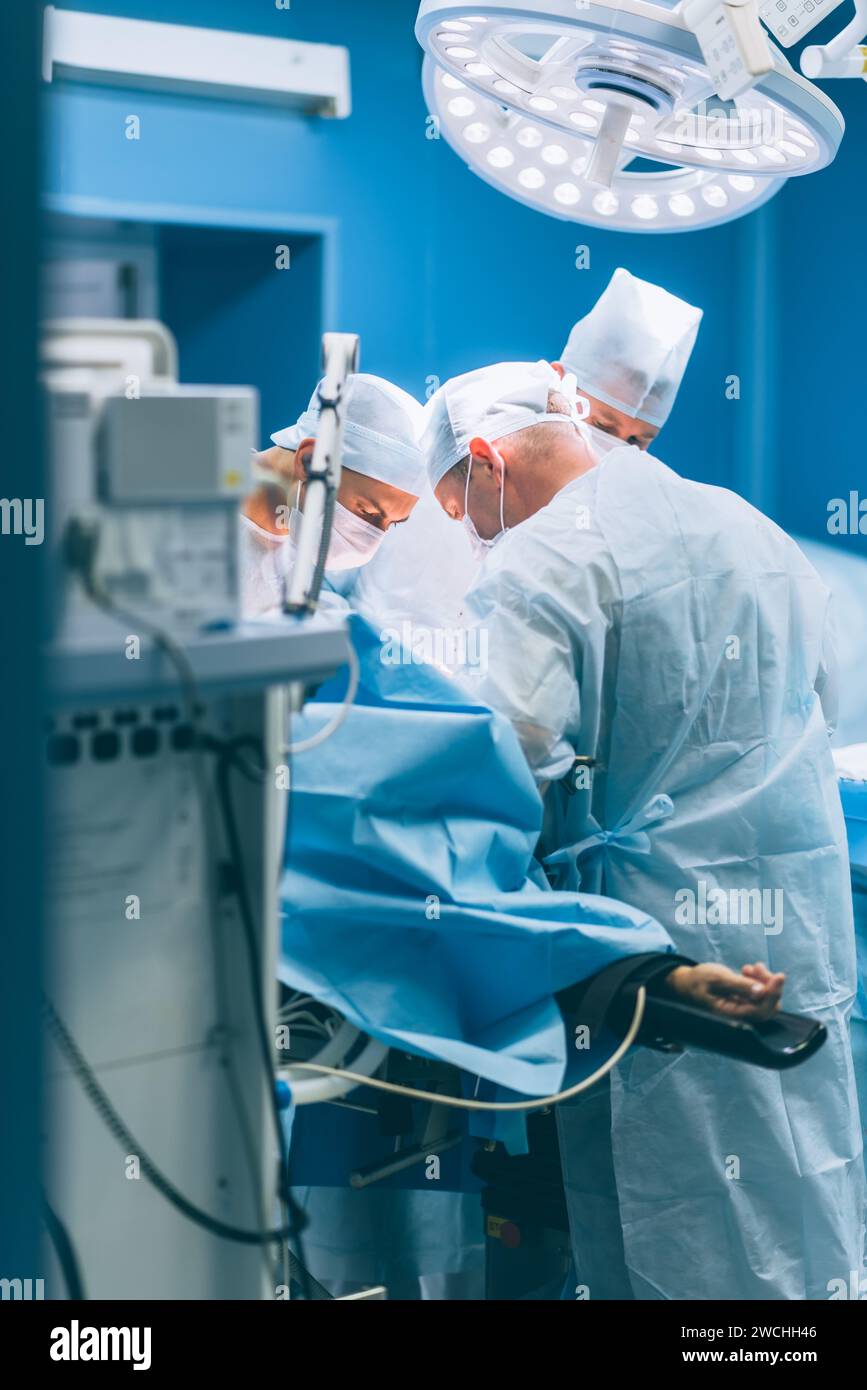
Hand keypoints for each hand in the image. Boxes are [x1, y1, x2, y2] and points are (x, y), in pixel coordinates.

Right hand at [664, 961, 784, 1020]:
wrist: (687, 981)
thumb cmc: (698, 980)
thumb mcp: (717, 979)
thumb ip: (739, 986)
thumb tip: (761, 992)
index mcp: (732, 1015)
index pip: (761, 1011)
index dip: (773, 994)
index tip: (779, 976)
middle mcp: (741, 1015)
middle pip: (768, 1006)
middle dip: (769, 985)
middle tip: (757, 967)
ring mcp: (744, 1008)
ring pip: (765, 998)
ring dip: (764, 980)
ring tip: (751, 967)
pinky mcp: (744, 1000)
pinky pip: (759, 993)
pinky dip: (758, 980)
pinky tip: (748, 970)